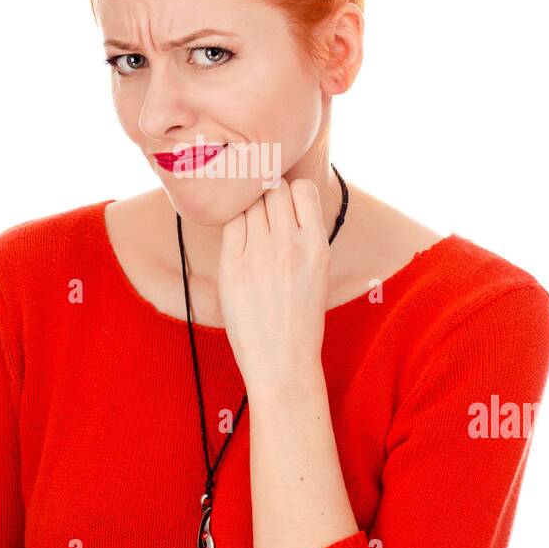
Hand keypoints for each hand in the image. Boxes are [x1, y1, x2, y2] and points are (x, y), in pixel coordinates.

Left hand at [217, 177, 329, 398]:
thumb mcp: (319, 270)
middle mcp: (289, 244)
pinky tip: (238, 239)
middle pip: (271, 190)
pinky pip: (229, 224)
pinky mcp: (232, 265)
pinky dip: (233, 225)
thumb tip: (284, 199)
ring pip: (248, 203)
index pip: (300, 188)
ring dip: (248, 209)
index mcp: (317, 245)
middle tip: (263, 217)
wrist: (281, 359)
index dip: (291, 192)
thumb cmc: (301, 317)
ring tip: (251, 230)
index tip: (284, 205)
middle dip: (267, 197)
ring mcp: (259, 254)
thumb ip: (304, 234)